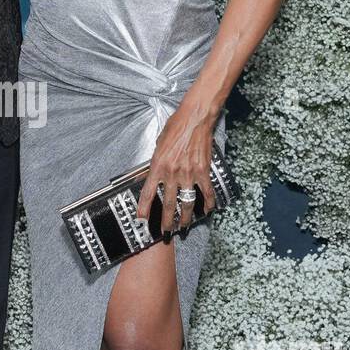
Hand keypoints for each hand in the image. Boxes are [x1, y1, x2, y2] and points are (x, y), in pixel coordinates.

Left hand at [136, 113, 216, 239]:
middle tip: (165, 231)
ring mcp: (189, 174)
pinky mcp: (203, 172)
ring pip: (187, 203)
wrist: (195, 118)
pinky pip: (206, 192)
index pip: (148, 192)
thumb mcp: (158, 144)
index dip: (144, 208)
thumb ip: (156, 161)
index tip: (142, 219)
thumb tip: (152, 174)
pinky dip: (208, 203)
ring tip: (184, 227)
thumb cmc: (175, 126)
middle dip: (166, 221)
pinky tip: (207, 211)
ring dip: (186, 218)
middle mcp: (172, 173)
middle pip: (168, 204)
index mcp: (158, 165)